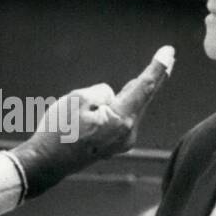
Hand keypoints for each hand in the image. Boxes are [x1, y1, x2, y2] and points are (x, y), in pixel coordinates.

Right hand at [11, 48, 173, 192]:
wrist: (46, 163)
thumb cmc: (59, 129)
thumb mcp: (77, 98)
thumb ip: (101, 91)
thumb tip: (112, 98)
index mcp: (121, 119)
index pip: (145, 87)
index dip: (158, 67)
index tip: (169, 52)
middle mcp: (128, 133)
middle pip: (139, 97)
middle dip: (148, 78)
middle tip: (169, 56)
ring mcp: (122, 142)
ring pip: (126, 108)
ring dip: (123, 97)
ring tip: (108, 96)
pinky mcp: (113, 146)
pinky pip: (118, 119)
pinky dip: (116, 109)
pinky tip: (106, 107)